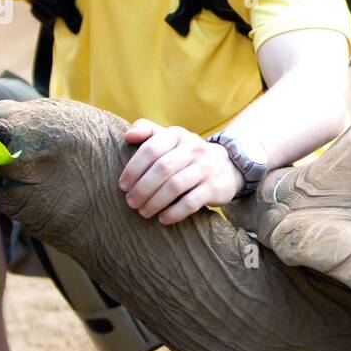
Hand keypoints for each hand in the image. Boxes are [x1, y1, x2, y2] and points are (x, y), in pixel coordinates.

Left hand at [119, 119, 244, 224]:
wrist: (227, 166)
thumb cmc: (187, 154)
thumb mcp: (171, 138)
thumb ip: (147, 131)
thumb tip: (127, 136)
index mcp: (177, 135)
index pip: (151, 149)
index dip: (133, 169)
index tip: (123, 185)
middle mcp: (193, 148)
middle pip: (162, 169)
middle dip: (142, 188)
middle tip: (130, 202)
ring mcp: (205, 168)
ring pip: (175, 186)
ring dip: (155, 202)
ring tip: (143, 212)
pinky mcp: (214, 187)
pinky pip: (191, 202)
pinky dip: (174, 212)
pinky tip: (162, 219)